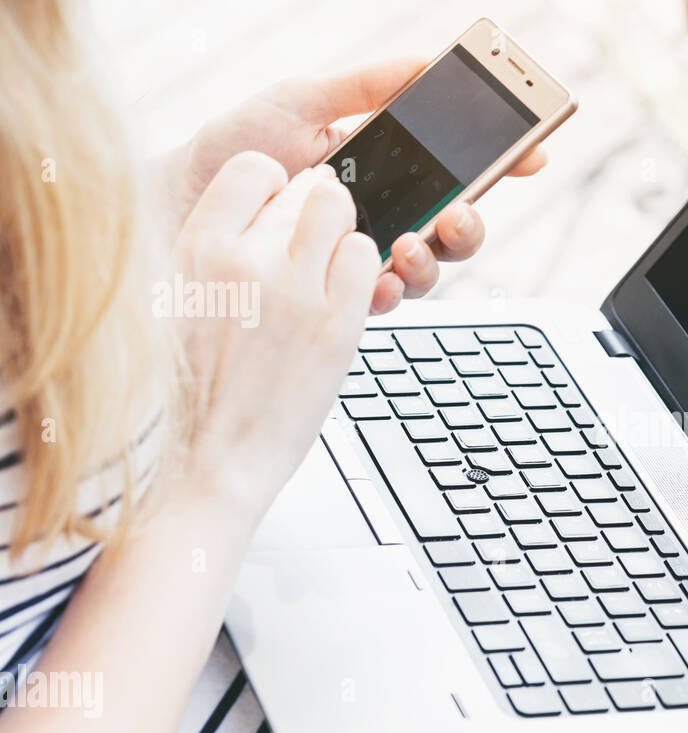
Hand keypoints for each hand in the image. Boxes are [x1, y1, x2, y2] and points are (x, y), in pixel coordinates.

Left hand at [162, 57, 546, 312]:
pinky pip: (380, 304)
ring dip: (434, 260)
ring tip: (412, 242)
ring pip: (428, 271)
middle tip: (463, 211)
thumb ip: (366, 87)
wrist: (173, 204)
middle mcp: (384, 218)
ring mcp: (360, 262)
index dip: (501, 165)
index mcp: (387, 170)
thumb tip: (427, 60)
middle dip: (474, 225)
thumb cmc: (229, 154)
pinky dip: (384, 291)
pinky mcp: (333, 299)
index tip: (532, 153)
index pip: (458, 170)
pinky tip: (374, 276)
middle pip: (457, 230)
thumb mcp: (299, 105)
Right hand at [173, 153, 379, 516]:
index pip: (254, 169)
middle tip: (309, 243)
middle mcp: (247, 260)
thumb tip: (257, 210)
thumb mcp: (173, 301)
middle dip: (313, 211)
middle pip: (307, 191)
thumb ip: (211, 250)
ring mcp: (298, 292)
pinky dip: (364, 269)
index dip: (274, 186)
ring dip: (341, 237)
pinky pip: (367, 259)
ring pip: (343, 215)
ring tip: (324, 271)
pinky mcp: (338, 325)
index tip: (276, 211)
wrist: (206, 460)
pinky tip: (343, 294)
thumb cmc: (189, 389)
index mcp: (197, 248)